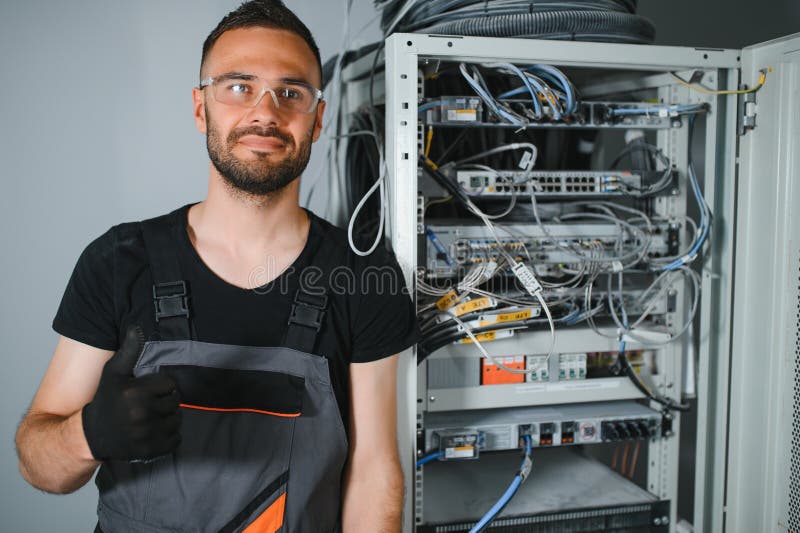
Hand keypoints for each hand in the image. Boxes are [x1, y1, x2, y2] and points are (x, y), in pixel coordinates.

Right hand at [82, 325, 180, 460]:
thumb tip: (137, 328)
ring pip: (177, 420)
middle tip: (149, 405)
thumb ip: (128, 351)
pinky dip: (169, 436)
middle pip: (175, 402)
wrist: (91, 435)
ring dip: (168, 418)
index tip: (148, 391)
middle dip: (165, 402)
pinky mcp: (150, 450)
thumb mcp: (113, 373)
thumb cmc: (106, 400)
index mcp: (135, 392)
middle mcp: (141, 413)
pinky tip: (154, 432)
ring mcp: (146, 434)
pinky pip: (176, 439)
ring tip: (151, 418)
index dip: (161, 387)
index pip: (170, 385)